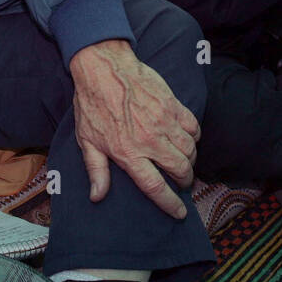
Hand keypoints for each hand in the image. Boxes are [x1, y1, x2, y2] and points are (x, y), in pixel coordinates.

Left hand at [69, 39, 199, 218]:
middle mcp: (150, 141)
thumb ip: (96, 171)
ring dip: (190, 161)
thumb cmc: (92, 104)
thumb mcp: (88, 141)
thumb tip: (97, 197)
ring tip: (182, 162)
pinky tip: (185, 139)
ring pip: (190, 150)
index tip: (180, 213)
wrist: (104, 67)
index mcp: (128, 153)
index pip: (155, 188)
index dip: (170, 204)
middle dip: (185, 182)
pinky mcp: (173, 105)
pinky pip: (193, 128)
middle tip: (182, 183)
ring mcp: (165, 122)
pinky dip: (194, 137)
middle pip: (180, 170)